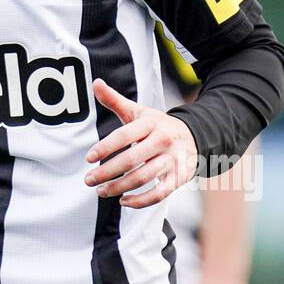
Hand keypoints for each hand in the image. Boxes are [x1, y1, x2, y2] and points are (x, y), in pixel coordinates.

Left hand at [83, 78, 197, 207]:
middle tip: (89, 180)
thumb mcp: (138, 111)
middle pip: (132, 159)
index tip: (89, 158)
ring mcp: (172, 160)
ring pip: (143, 177)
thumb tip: (95, 83)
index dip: (105, 147)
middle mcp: (162, 141)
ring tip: (101, 191)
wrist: (194, 136)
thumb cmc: (157, 125)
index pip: (124, 136)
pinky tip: (123, 201)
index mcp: (150, 123)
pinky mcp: (179, 177)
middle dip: (107, 172)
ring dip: (119, 188)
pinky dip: (141, 200)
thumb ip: (115, 100)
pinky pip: (159, 194)